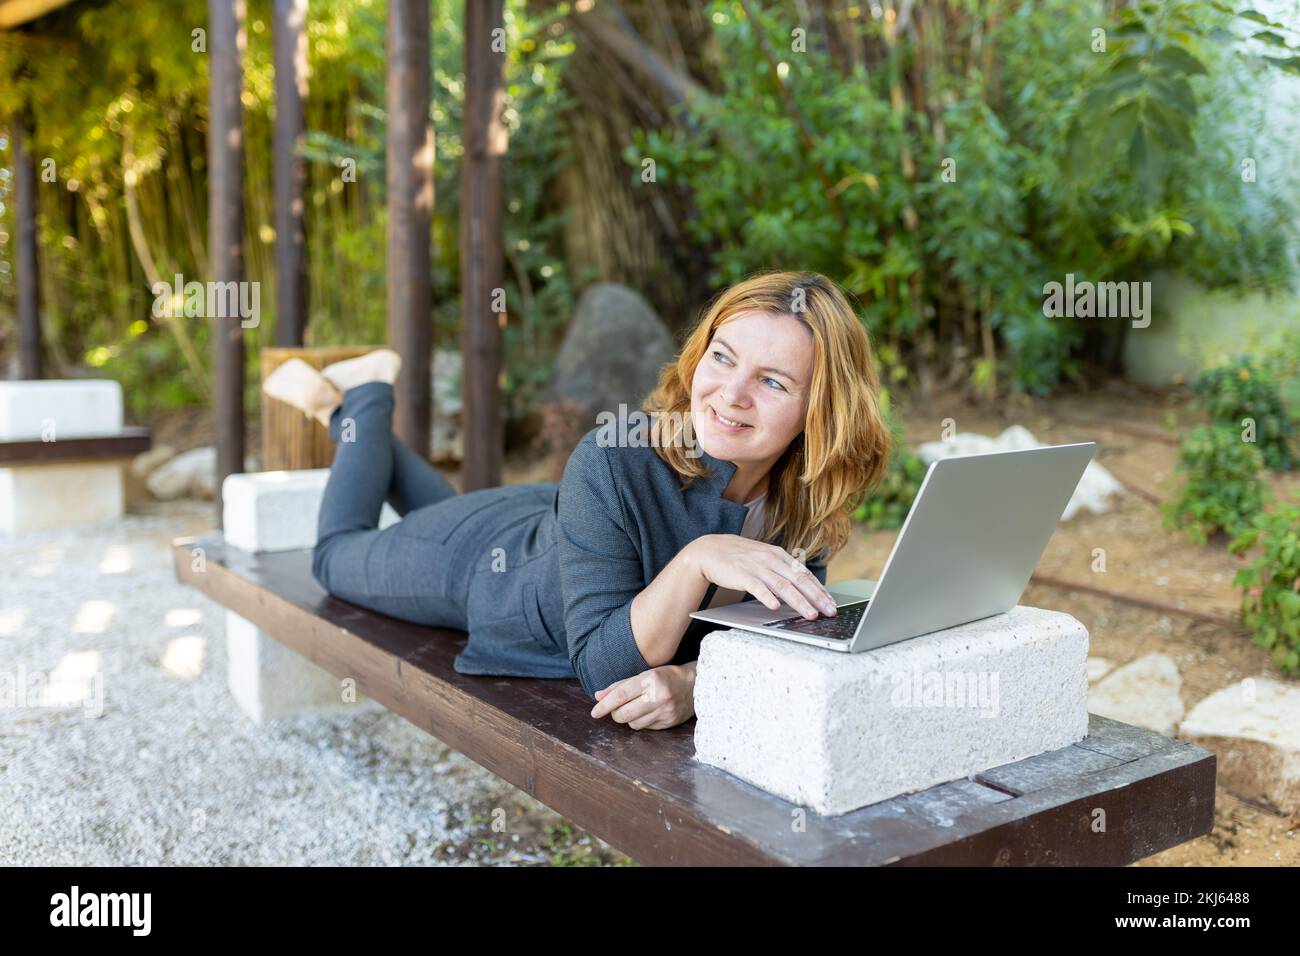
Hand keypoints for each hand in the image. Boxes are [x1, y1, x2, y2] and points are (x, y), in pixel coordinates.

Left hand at [590, 663, 695, 729]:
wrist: (695, 685)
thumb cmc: (666, 677)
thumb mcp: (644, 675)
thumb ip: (620, 686)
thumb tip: (598, 697)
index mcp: (651, 680)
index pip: (621, 695)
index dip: (605, 705)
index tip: (594, 712)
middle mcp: (659, 697)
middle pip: (624, 714)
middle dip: (614, 714)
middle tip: (616, 709)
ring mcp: (665, 711)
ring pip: (633, 724)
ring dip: (629, 718)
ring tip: (636, 708)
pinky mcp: (670, 723)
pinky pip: (646, 728)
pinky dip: (642, 722)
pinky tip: (648, 712)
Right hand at [685, 534, 836, 619]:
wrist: (709, 550)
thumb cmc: (738, 557)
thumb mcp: (764, 558)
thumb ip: (781, 569)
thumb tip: (801, 585)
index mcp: (779, 555)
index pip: (804, 574)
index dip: (820, 589)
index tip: (831, 603)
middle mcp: (771, 559)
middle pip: (799, 580)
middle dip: (817, 597)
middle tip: (829, 611)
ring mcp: (757, 567)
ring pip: (783, 586)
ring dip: (799, 602)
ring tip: (810, 614)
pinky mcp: (742, 575)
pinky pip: (757, 588)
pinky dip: (767, 597)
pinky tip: (775, 607)